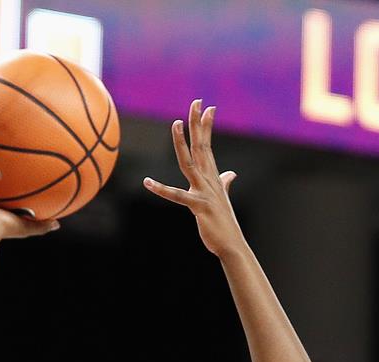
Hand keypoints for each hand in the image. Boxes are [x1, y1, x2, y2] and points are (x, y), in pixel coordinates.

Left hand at [143, 100, 247, 256]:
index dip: (206, 126)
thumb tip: (231, 174)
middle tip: (196, 102)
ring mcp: (204, 192)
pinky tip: (147, 182)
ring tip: (176, 123)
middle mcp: (208, 180)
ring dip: (182, 143)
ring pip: (189, 162)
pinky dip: (161, 189)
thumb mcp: (223, 198)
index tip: (207, 107)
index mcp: (212, 177)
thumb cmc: (224, 222)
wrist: (231, 243)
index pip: (207, 145)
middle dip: (197, 124)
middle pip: (200, 146)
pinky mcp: (198, 206)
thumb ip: (225, 183)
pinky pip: (177, 196)